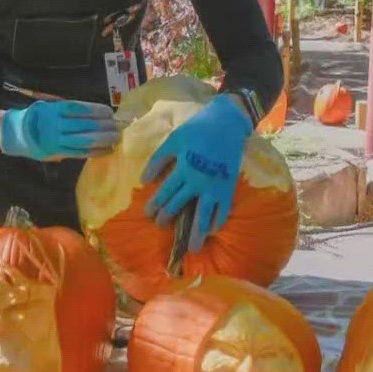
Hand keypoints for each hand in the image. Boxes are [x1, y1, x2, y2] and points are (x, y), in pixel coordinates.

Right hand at [0, 99, 118, 160]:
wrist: (14, 133)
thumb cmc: (35, 117)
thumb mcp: (47, 106)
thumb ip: (66, 109)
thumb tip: (94, 113)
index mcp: (53, 109)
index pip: (79, 108)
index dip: (96, 110)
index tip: (109, 112)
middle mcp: (54, 124)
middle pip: (84, 124)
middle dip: (103, 126)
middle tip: (117, 126)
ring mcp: (55, 139)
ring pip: (83, 140)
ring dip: (101, 139)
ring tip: (115, 138)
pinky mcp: (56, 152)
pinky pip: (78, 152)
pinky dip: (94, 152)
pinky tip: (106, 150)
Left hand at [141, 94, 253, 252]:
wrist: (228, 123)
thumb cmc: (197, 130)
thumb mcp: (174, 140)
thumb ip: (158, 160)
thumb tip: (144, 181)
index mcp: (183, 169)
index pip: (166, 193)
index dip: (155, 205)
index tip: (148, 214)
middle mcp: (199, 181)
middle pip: (181, 205)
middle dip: (169, 217)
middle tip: (161, 226)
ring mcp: (215, 186)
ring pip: (204, 214)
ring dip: (197, 232)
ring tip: (192, 248)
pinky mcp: (229, 186)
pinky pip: (224, 209)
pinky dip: (218, 221)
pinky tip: (213, 231)